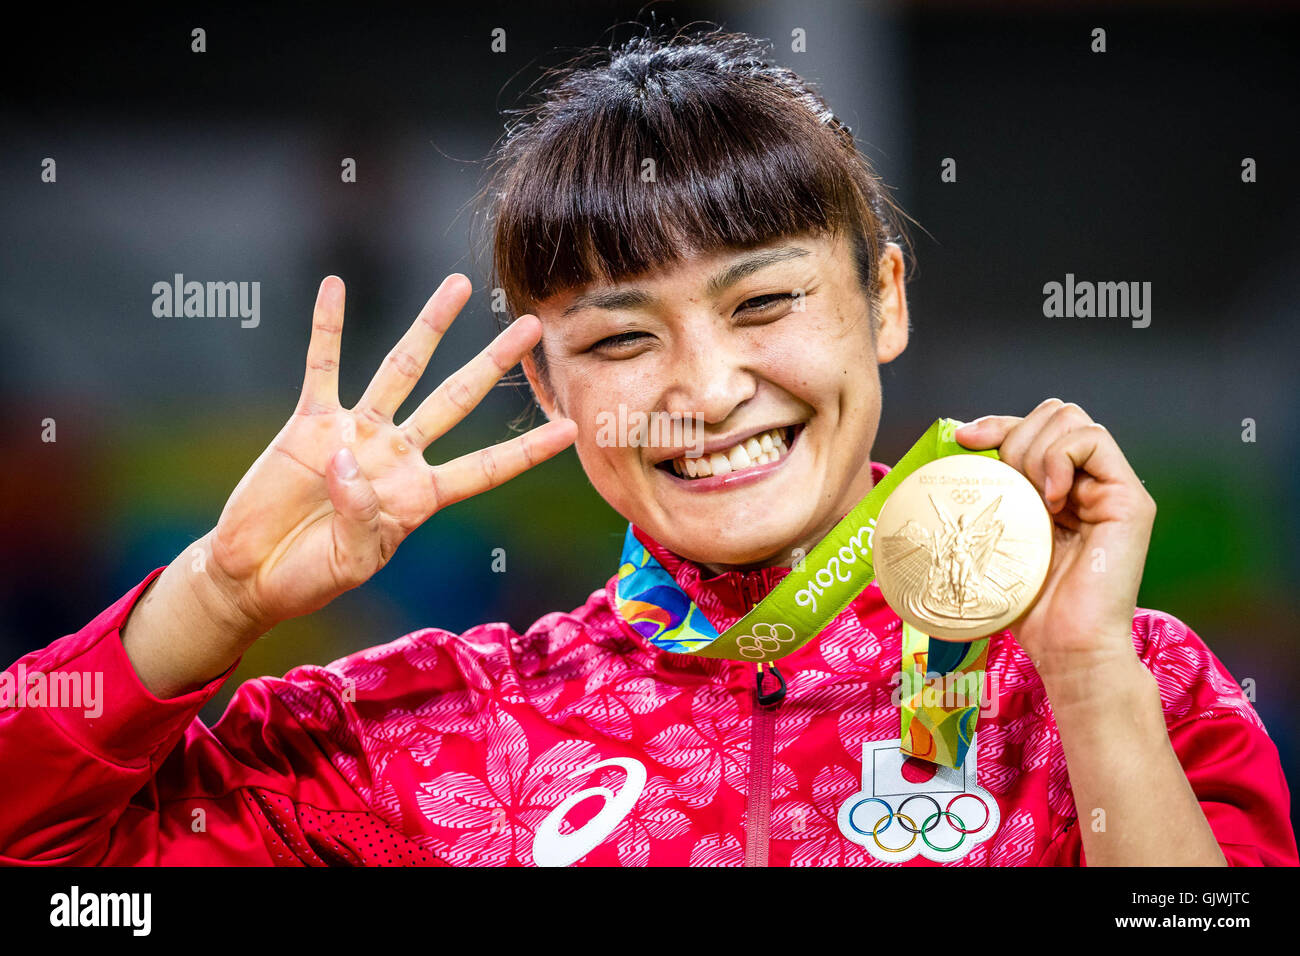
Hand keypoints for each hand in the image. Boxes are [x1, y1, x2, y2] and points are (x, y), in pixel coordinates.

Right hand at [207, 274, 576, 632]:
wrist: (253, 572)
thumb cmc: (309, 576)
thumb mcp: (349, 562)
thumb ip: (359, 516)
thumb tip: (350, 457)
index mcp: (420, 496)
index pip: (485, 468)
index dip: (526, 450)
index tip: (571, 428)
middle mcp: (398, 455)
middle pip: (456, 399)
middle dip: (493, 363)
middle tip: (532, 325)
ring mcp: (356, 432)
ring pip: (402, 369)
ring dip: (429, 327)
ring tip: (459, 286)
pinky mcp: (310, 422)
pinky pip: (321, 366)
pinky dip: (327, 327)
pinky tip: (334, 287)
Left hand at [954, 400, 1155, 682]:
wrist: (1067, 648)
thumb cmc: (1027, 605)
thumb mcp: (993, 539)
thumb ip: (987, 497)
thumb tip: (949, 455)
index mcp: (1056, 488)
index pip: (1031, 427)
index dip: (996, 424)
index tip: (961, 440)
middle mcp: (1087, 481)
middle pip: (1054, 413)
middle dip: (1015, 435)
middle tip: (1004, 483)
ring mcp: (1110, 487)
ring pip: (1071, 419)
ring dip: (1034, 450)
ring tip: (1029, 498)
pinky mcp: (1128, 498)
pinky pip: (1093, 439)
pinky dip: (1060, 457)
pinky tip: (1049, 499)